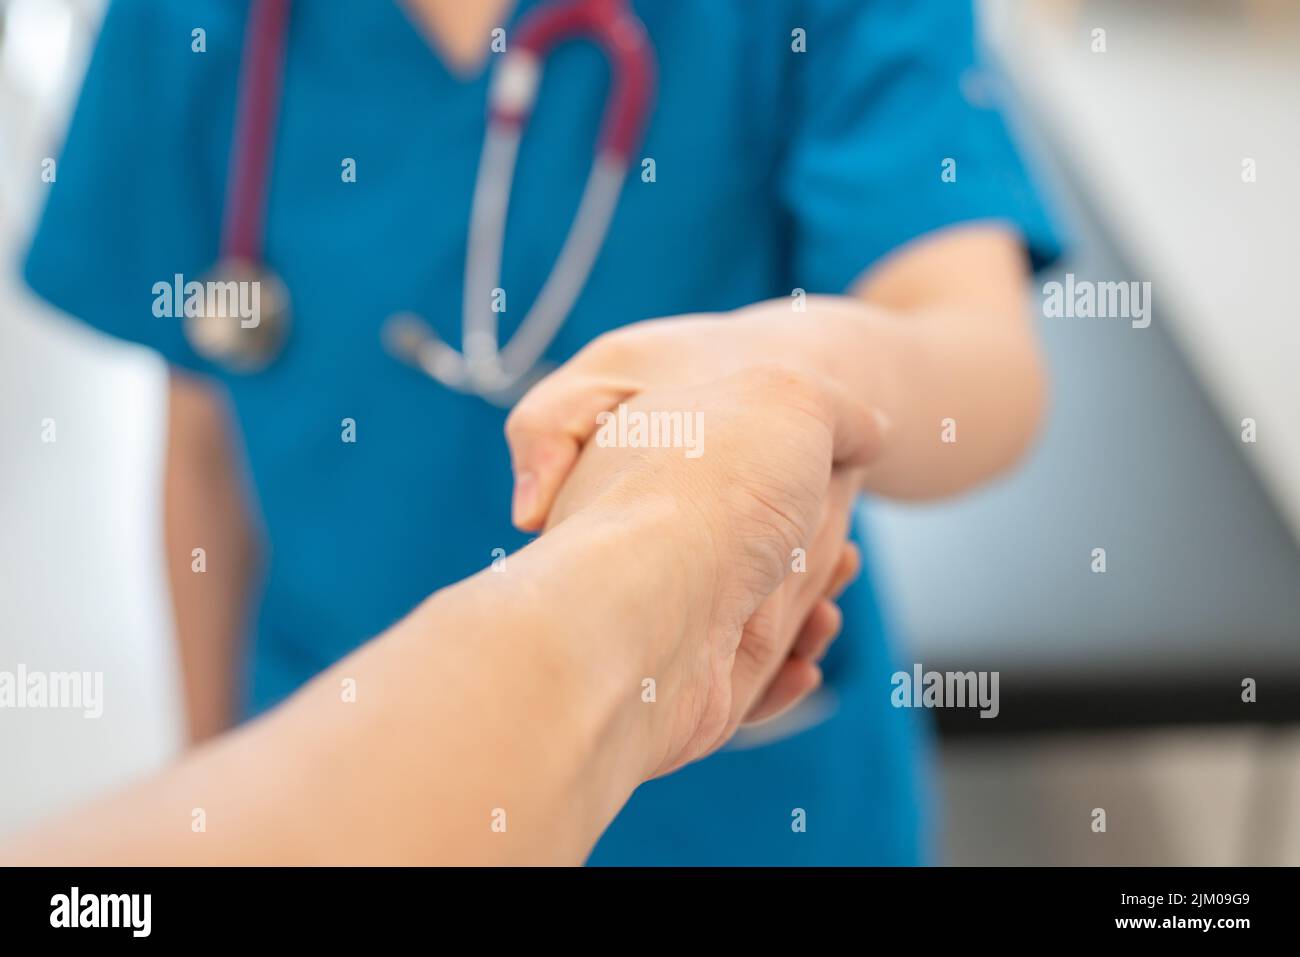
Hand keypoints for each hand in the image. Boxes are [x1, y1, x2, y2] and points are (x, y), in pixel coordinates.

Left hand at [535, 366, 885, 775]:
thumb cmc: (708, 491)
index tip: (841, 479)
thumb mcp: (791, 400)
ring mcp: (660, 608)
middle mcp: (646, 530)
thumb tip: (867, 434)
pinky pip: (741, 683)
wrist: (653, 612)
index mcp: (650, 450)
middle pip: (749, 538)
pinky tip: (802, 666)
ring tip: (825, 610)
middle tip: (843, 554)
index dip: (799, 468)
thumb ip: (838, 411)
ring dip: (806, 613)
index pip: (730, 454)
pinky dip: (782, 676)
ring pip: (751, 614)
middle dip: (814, 549)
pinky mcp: (677, 678)